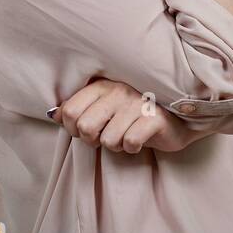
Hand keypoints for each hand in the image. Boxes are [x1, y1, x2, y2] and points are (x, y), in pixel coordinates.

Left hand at [49, 78, 203, 153]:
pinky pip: (130, 142)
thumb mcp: (105, 107)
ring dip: (116, 145)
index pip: (70, 112)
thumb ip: (78, 109)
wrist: (179, 116)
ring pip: (109, 140)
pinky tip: (140, 139)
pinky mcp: (155, 118)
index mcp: (103, 84)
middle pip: (86, 128)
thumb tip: (53, 115)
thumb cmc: (136, 112)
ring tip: (127, 135)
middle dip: (94, 140)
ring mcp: (138, 102)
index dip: (74, 129)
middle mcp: (119, 90)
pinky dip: (133, 148)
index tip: (89, 129)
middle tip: (108, 136)